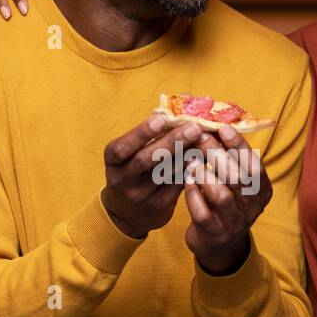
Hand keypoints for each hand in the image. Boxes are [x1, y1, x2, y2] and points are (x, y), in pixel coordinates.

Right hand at [101, 116, 202, 238]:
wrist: (127, 213)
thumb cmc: (132, 171)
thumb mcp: (129, 154)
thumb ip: (149, 133)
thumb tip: (179, 103)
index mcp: (113, 161)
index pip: (123, 147)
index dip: (141, 133)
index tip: (161, 119)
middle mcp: (123, 179)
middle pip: (147, 160)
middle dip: (172, 142)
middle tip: (193, 127)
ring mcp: (141, 195)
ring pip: (166, 172)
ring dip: (186, 154)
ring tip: (203, 138)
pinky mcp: (159, 206)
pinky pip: (178, 184)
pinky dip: (191, 168)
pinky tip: (203, 156)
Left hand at [183, 124, 272, 274]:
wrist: (220, 245)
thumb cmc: (227, 204)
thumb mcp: (237, 184)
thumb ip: (232, 160)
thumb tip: (216, 124)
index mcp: (261, 190)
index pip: (254, 164)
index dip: (238, 145)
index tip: (222, 127)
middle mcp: (251, 206)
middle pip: (238, 177)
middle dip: (217, 153)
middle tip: (200, 136)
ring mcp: (233, 221)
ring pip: (222, 195)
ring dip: (204, 174)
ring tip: (190, 159)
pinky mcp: (213, 232)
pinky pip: (202, 211)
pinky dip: (193, 193)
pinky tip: (185, 180)